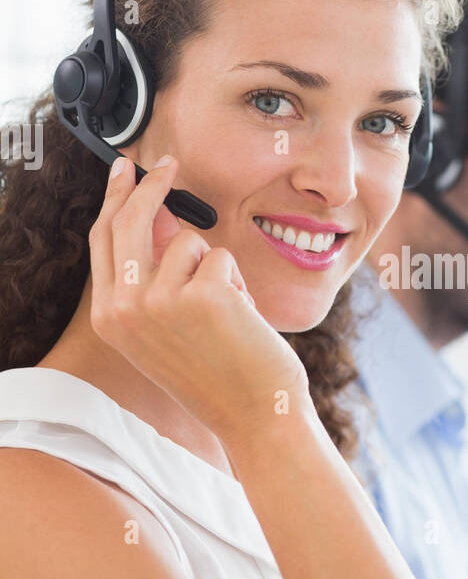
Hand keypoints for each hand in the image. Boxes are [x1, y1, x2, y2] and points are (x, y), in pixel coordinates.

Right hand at [89, 155, 311, 443]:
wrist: (253, 415)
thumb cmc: (219, 373)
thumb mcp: (167, 328)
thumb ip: (154, 278)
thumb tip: (159, 215)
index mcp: (109, 318)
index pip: (103, 240)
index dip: (116, 198)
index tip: (127, 170)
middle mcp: (125, 308)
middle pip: (131, 221)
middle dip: (151, 185)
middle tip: (171, 163)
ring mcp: (161, 301)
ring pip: (188, 242)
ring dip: (215, 268)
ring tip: (226, 311)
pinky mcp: (204, 294)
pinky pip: (221, 257)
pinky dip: (238, 282)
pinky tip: (242, 319)